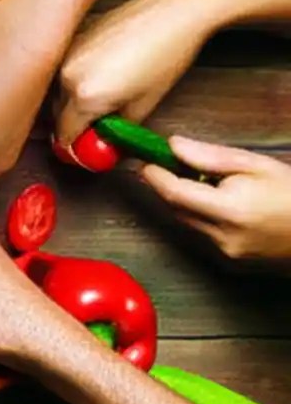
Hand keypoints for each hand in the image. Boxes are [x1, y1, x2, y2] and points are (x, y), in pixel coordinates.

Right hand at [54, 0, 228, 148]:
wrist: (176, 10)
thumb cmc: (167, 54)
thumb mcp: (145, 104)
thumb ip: (117, 131)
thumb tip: (104, 143)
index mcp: (84, 96)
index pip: (65, 136)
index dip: (76, 149)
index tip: (86, 152)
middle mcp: (68, 76)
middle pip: (57, 115)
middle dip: (74, 125)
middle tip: (97, 130)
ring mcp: (68, 54)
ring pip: (59, 92)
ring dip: (73, 101)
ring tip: (103, 98)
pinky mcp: (74, 38)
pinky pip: (66, 69)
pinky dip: (77, 79)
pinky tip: (102, 75)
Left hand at [142, 137, 290, 262]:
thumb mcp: (257, 165)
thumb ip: (211, 157)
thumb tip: (174, 146)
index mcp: (231, 210)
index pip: (176, 193)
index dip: (156, 177)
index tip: (146, 161)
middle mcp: (224, 235)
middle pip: (177, 208)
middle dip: (168, 186)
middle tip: (167, 164)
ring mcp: (226, 251)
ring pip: (187, 222)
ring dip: (184, 200)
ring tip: (201, 181)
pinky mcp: (229, 258)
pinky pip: (202, 232)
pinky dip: (200, 215)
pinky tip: (219, 202)